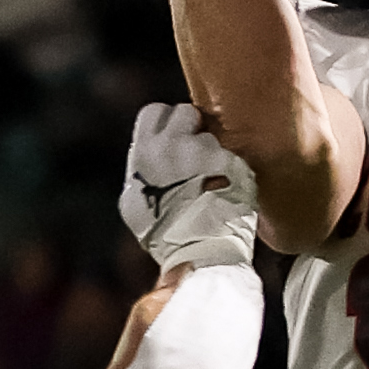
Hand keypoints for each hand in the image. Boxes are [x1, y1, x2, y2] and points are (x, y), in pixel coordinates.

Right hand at [118, 102, 256, 272]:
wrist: (198, 256)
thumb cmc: (166, 237)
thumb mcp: (136, 205)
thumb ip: (142, 172)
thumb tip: (150, 151)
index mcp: (142, 156)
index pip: (153, 112)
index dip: (167, 121)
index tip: (175, 136)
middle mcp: (168, 148)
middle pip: (183, 113)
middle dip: (192, 126)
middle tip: (197, 151)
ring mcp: (199, 154)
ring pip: (210, 136)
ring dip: (213, 152)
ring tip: (212, 183)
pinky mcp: (228, 163)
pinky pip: (231, 154)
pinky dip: (232, 169)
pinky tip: (227, 190)